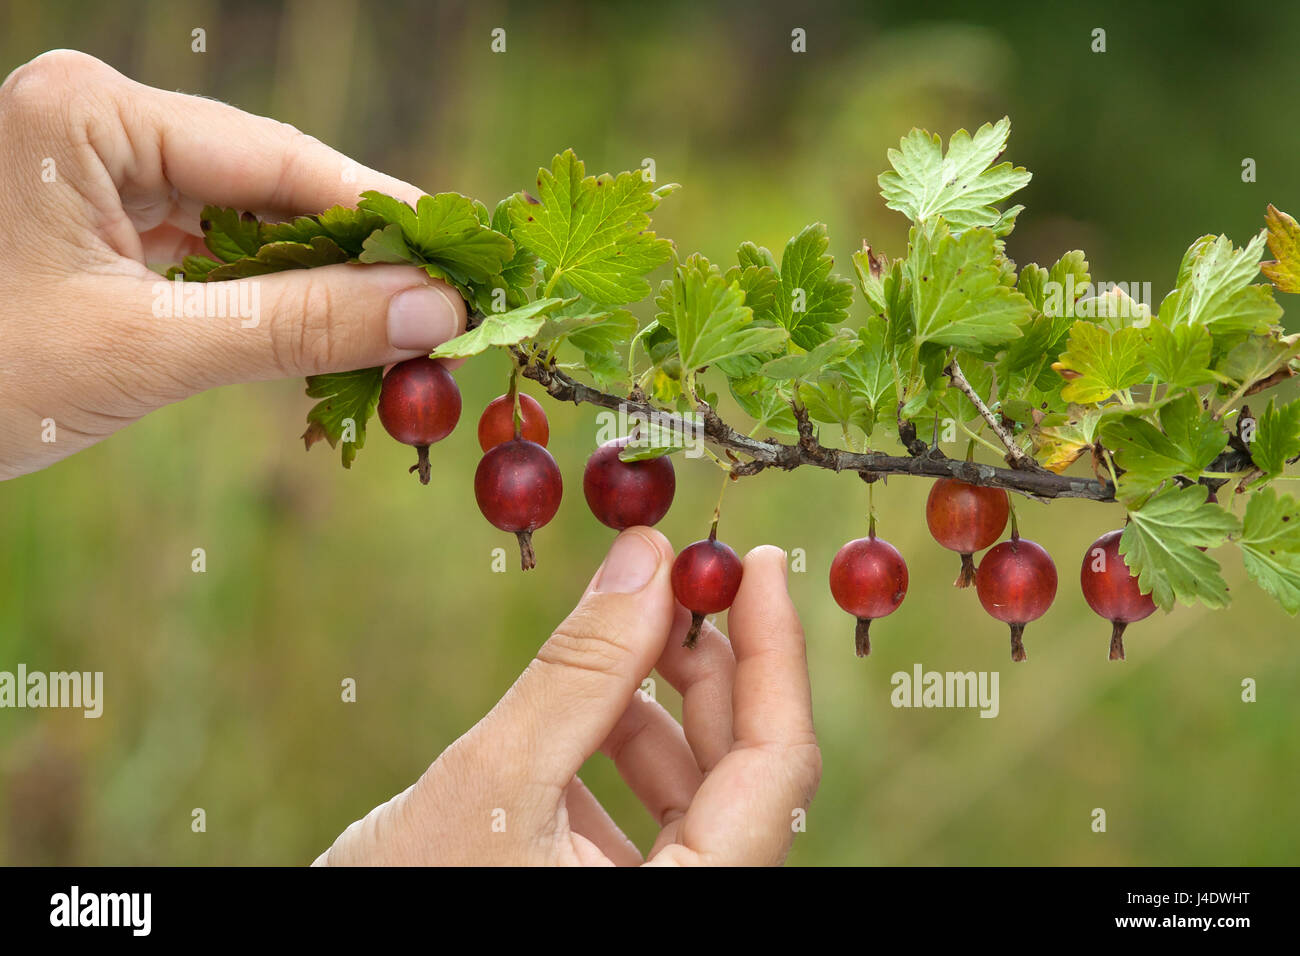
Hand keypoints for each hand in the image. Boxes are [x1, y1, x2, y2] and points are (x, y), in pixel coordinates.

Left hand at [0, 50, 465, 477]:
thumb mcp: (149, 351)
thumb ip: (301, 326)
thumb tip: (437, 313)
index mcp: (91, 111)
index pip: (281, 159)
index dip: (388, 217)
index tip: (470, 260)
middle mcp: (97, 123)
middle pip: (274, 187)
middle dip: (362, 258)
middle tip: (453, 309)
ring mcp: (96, 176)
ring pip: (250, 227)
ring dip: (325, 286)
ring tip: (408, 334)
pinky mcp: (98, 230)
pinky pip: (212, 258)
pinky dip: (273, 304)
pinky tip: (333, 337)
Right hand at [314, 528, 820, 865]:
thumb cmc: (404, 903)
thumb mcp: (495, 778)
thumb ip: (582, 671)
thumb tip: (649, 558)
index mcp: (689, 905)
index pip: (779, 768)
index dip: (775, 654)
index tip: (754, 562)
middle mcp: (689, 908)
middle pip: (746, 774)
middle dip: (712, 667)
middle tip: (676, 581)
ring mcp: (654, 907)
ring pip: (698, 795)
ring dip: (661, 706)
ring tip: (618, 636)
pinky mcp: (612, 903)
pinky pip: (649, 821)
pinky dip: (620, 752)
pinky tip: (583, 708)